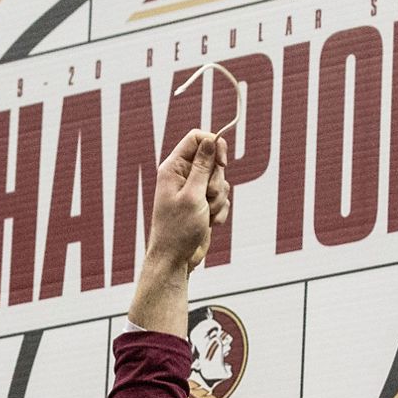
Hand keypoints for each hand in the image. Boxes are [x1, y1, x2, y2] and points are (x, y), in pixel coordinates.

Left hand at [146, 131, 229, 273]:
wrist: (175, 259)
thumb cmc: (178, 229)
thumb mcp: (193, 195)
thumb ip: (203, 166)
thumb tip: (210, 140)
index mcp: (174, 168)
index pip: (197, 139)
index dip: (214, 144)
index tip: (223, 162)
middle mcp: (183, 176)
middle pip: (213, 160)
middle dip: (216, 180)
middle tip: (207, 197)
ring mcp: (194, 191)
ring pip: (220, 181)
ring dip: (219, 199)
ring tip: (206, 214)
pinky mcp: (203, 205)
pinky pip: (222, 198)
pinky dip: (220, 211)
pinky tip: (210, 223)